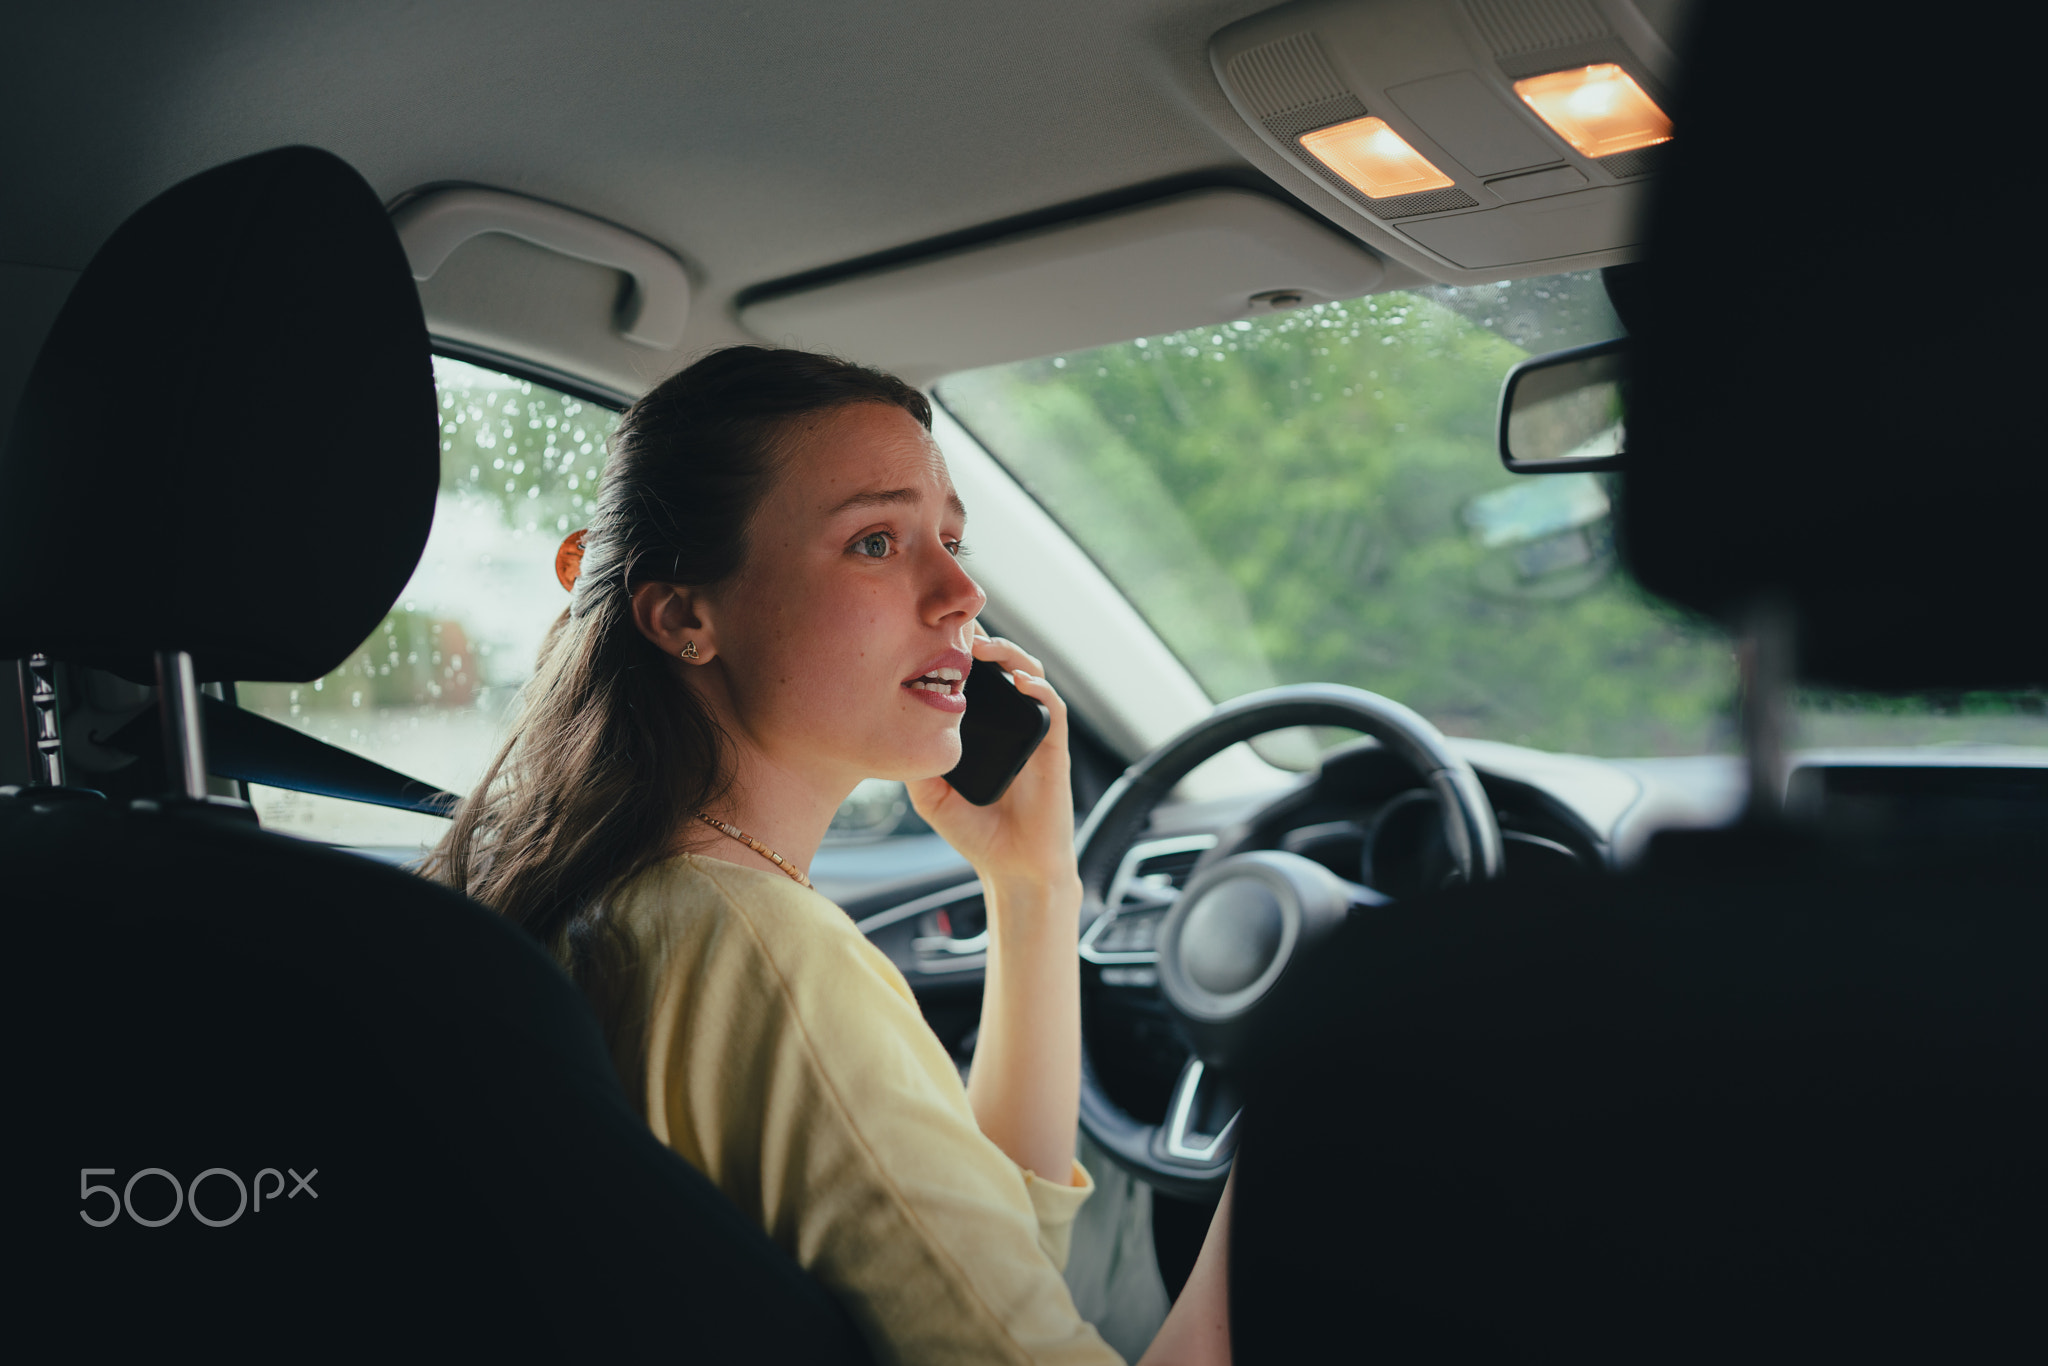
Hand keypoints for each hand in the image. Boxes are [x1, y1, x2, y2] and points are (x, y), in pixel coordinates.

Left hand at [907, 627, 1079, 899]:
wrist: (1014, 867)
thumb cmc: (975, 831)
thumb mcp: (930, 794)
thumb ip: (915, 761)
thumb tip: (889, 727)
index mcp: (980, 726)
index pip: (973, 676)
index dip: (958, 649)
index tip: (933, 629)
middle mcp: (1008, 722)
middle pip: (1001, 664)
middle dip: (982, 638)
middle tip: (957, 624)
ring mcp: (1032, 732)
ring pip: (1030, 674)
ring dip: (1010, 654)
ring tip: (984, 646)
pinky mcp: (1054, 748)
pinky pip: (1053, 709)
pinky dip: (1040, 689)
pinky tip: (1021, 682)